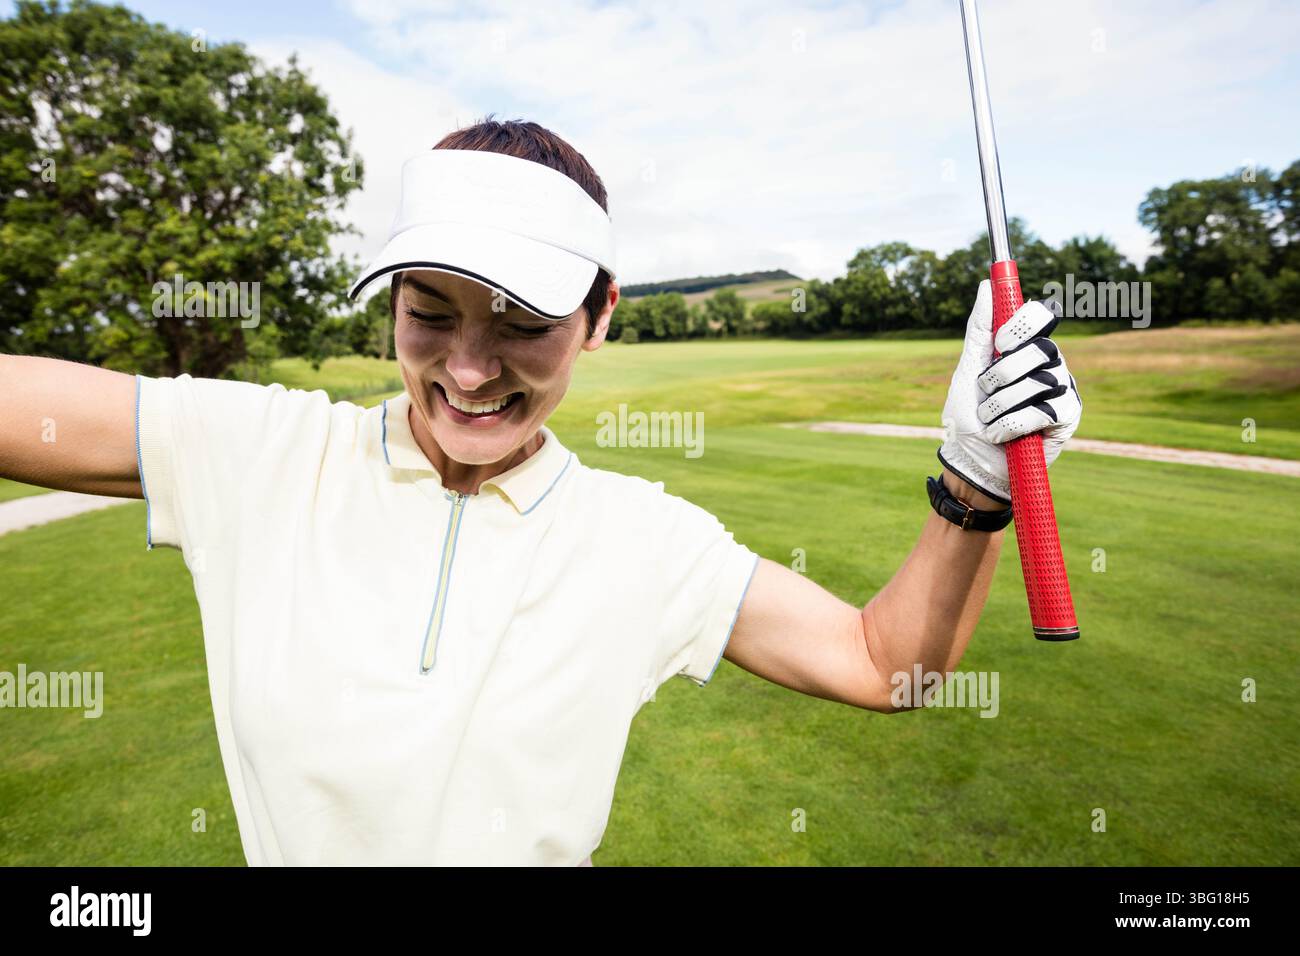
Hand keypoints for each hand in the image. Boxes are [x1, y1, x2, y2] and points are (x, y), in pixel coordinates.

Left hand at [937, 279, 1081, 504]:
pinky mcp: (1067, 418)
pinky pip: (1044, 410)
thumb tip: (985, 286)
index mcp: (1026, 348)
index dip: (1022, 325)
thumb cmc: (968, 415)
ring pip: (1039, 381)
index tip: (1001, 342)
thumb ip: (979, 331)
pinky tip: (1002, 435)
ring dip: (1001, 404)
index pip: (1040, 316)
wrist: (971, 460)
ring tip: (989, 419)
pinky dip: (1013, 424)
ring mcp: (1062, 389)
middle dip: (1002, 373)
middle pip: (1040, 349)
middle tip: (985, 391)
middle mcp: (1049, 364)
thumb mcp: (967, 370)